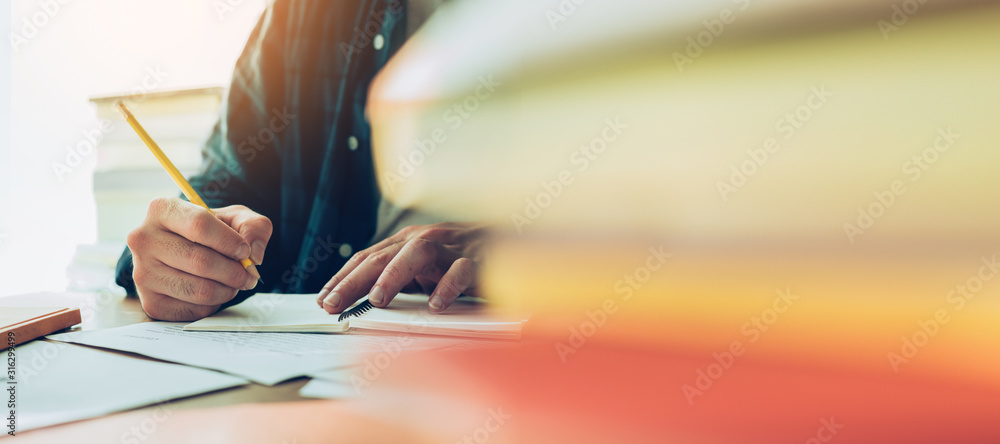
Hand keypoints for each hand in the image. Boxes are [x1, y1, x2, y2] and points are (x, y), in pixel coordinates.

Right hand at [126, 197, 271, 320]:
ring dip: (227, 290)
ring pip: (199, 290)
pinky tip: (214, 292)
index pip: (199, 225)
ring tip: (234, 283)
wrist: (185, 251)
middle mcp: (143, 240)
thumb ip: (253, 227)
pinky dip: (213, 305)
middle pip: (200, 261)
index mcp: (161, 209)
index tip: (244, 251)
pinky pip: (193, 310)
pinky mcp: (150, 302)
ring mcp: (142, 273)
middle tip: (248, 275)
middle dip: (234, 272)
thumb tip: (254, 255)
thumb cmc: (210, 232)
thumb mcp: (235, 217)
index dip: (230, 241)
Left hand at [317, 222, 488, 313]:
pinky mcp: (478, 261)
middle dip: (355, 280)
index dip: (343, 277)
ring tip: (376, 298)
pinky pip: (461, 271)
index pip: (368, 257)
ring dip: (393, 275)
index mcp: (408, 242)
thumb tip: (362, 300)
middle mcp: (426, 239)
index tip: (323, 298)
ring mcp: (451, 248)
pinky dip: (447, 286)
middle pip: (383, 255)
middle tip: (335, 303)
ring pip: (418, 253)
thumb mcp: (424, 269)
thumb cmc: (462, 260)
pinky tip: (435, 304)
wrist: (509, 245)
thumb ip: (399, 279)